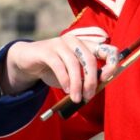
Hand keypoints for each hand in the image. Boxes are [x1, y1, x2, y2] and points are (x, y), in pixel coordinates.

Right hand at [0, 35, 117, 101]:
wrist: (28, 61)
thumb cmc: (55, 69)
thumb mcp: (74, 74)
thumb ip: (87, 78)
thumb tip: (100, 87)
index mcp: (86, 45)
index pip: (107, 49)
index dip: (111, 62)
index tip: (107, 79)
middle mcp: (75, 41)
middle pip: (90, 58)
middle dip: (91, 80)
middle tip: (89, 96)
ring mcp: (60, 43)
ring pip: (74, 64)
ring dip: (77, 84)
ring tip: (76, 98)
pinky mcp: (47, 50)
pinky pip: (59, 65)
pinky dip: (65, 80)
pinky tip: (66, 90)